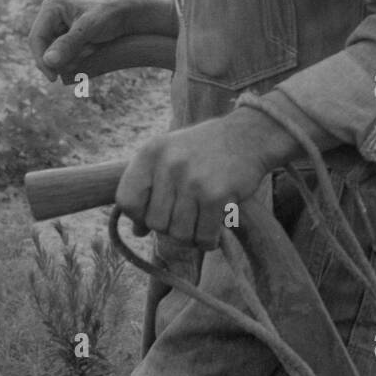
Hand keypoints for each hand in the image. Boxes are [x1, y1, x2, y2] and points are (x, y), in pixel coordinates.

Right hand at [27, 0, 154, 81]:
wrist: (129, 15)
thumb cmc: (110, 16)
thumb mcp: (89, 29)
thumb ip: (68, 44)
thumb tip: (48, 62)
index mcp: (51, 7)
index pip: (36, 39)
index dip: (41, 60)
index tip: (53, 78)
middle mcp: (51, 17)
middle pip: (43, 49)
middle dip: (62, 59)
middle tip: (84, 58)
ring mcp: (59, 28)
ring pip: (55, 55)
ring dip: (72, 59)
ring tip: (92, 49)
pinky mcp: (67, 38)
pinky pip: (65, 56)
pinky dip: (77, 59)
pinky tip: (92, 51)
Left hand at [116, 111, 284, 249]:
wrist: (249, 136)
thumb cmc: (206, 150)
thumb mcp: (170, 156)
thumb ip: (150, 188)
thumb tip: (137, 231)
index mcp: (151, 152)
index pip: (127, 200)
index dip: (138, 216)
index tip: (154, 215)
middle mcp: (168, 165)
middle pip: (155, 222)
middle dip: (171, 226)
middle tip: (188, 215)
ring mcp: (192, 180)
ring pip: (179, 234)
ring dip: (192, 235)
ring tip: (203, 220)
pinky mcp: (216, 196)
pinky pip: (204, 236)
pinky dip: (210, 240)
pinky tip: (216, 227)